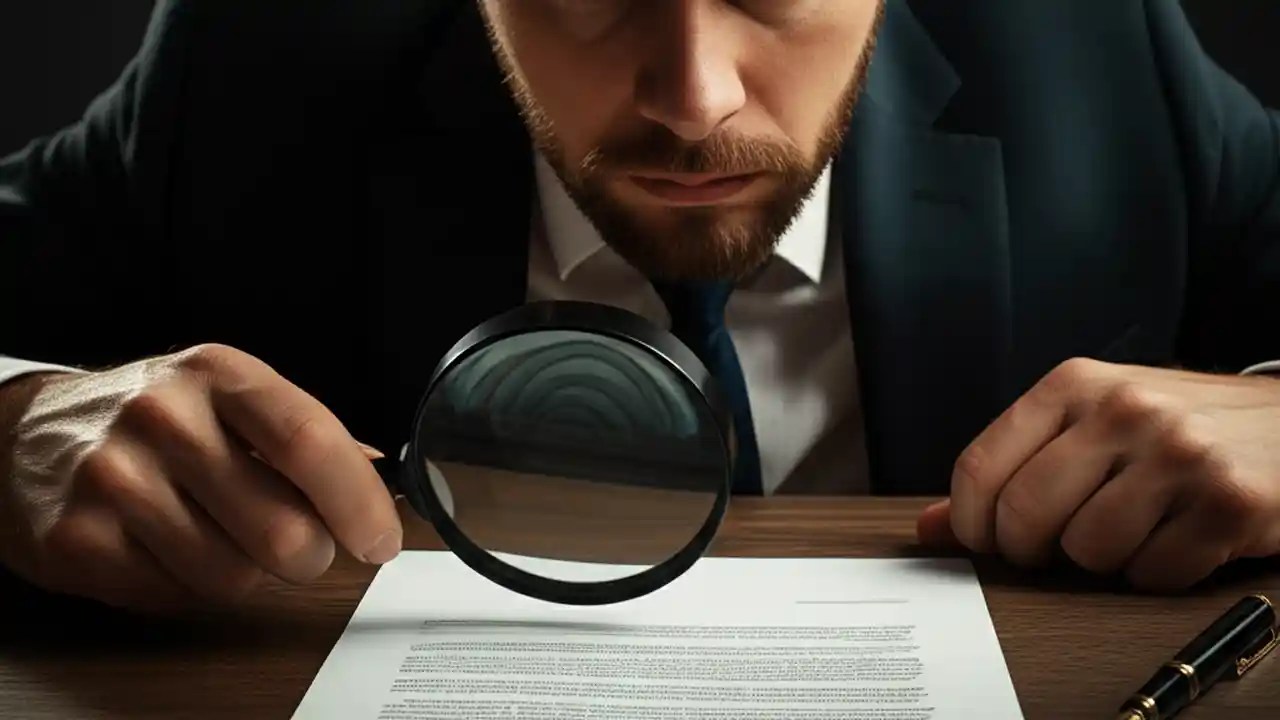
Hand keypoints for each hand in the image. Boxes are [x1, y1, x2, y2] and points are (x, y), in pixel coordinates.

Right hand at [0, 344, 401, 611]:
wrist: (30, 435)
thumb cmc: (157, 419)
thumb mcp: (229, 397)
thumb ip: (305, 437)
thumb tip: (382, 484)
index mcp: (220, 375)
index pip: (309, 440)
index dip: (359, 502)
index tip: (381, 539)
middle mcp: (164, 419)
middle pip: (283, 528)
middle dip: (312, 555)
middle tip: (301, 545)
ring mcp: (116, 480)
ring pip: (236, 576)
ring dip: (254, 576)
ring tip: (228, 540)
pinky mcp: (80, 541)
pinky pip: (181, 597)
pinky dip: (196, 589)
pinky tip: (176, 550)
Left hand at [916, 358, 1279, 591]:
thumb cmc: (1174, 429)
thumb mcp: (1083, 426)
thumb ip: (1007, 469)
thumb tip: (931, 527)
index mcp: (1073, 385)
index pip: (980, 467)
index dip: (971, 523)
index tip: (986, 540)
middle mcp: (1123, 409)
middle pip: (1025, 515)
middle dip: (1030, 551)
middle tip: (1055, 547)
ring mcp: (1179, 453)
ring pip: (1088, 550)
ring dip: (1102, 560)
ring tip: (1130, 529)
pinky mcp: (1229, 501)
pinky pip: (1152, 574)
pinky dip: (1157, 573)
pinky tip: (1175, 538)